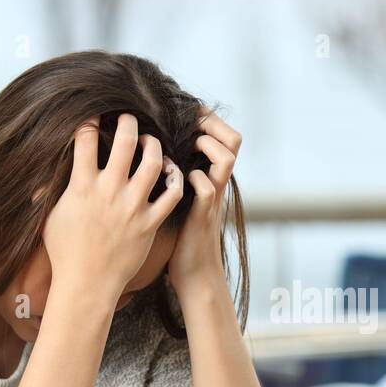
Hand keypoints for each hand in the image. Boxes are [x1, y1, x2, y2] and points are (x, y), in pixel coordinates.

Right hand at [43, 114, 182, 308]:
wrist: (87, 284)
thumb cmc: (66, 253)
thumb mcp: (50, 218)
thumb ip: (49, 194)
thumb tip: (37, 181)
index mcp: (81, 186)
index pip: (85, 138)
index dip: (90, 119)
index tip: (95, 114)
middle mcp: (109, 192)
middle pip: (125, 141)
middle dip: (128, 121)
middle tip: (129, 118)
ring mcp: (132, 207)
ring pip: (153, 161)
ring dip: (154, 145)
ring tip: (150, 142)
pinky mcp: (150, 223)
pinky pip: (172, 193)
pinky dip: (175, 178)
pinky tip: (170, 172)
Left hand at [168, 108, 240, 296]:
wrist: (195, 273)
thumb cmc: (180, 235)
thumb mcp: (181, 196)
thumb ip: (176, 174)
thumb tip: (152, 150)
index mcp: (212, 174)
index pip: (225, 135)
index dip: (209, 118)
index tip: (186, 113)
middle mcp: (217, 182)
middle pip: (233, 139)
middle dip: (211, 125)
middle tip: (189, 126)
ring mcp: (213, 198)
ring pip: (226, 158)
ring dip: (206, 146)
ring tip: (186, 150)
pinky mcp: (203, 215)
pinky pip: (206, 188)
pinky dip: (194, 178)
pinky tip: (177, 181)